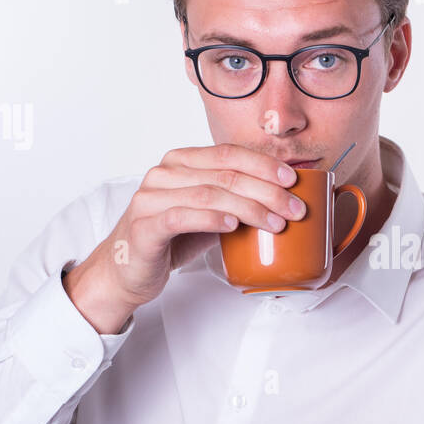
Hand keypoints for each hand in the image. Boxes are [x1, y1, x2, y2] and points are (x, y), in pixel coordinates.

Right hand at [63, 143, 306, 332]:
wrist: (128, 270)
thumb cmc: (171, 240)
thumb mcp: (209, 215)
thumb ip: (235, 200)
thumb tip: (283, 197)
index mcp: (181, 162)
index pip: (228, 153)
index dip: (263, 164)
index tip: (292, 180)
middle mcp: (164, 173)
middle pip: (225, 173)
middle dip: (267, 190)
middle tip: (295, 209)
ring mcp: (151, 197)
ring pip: (209, 194)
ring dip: (249, 208)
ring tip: (276, 223)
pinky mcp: (145, 225)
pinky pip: (183, 216)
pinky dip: (212, 219)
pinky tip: (234, 225)